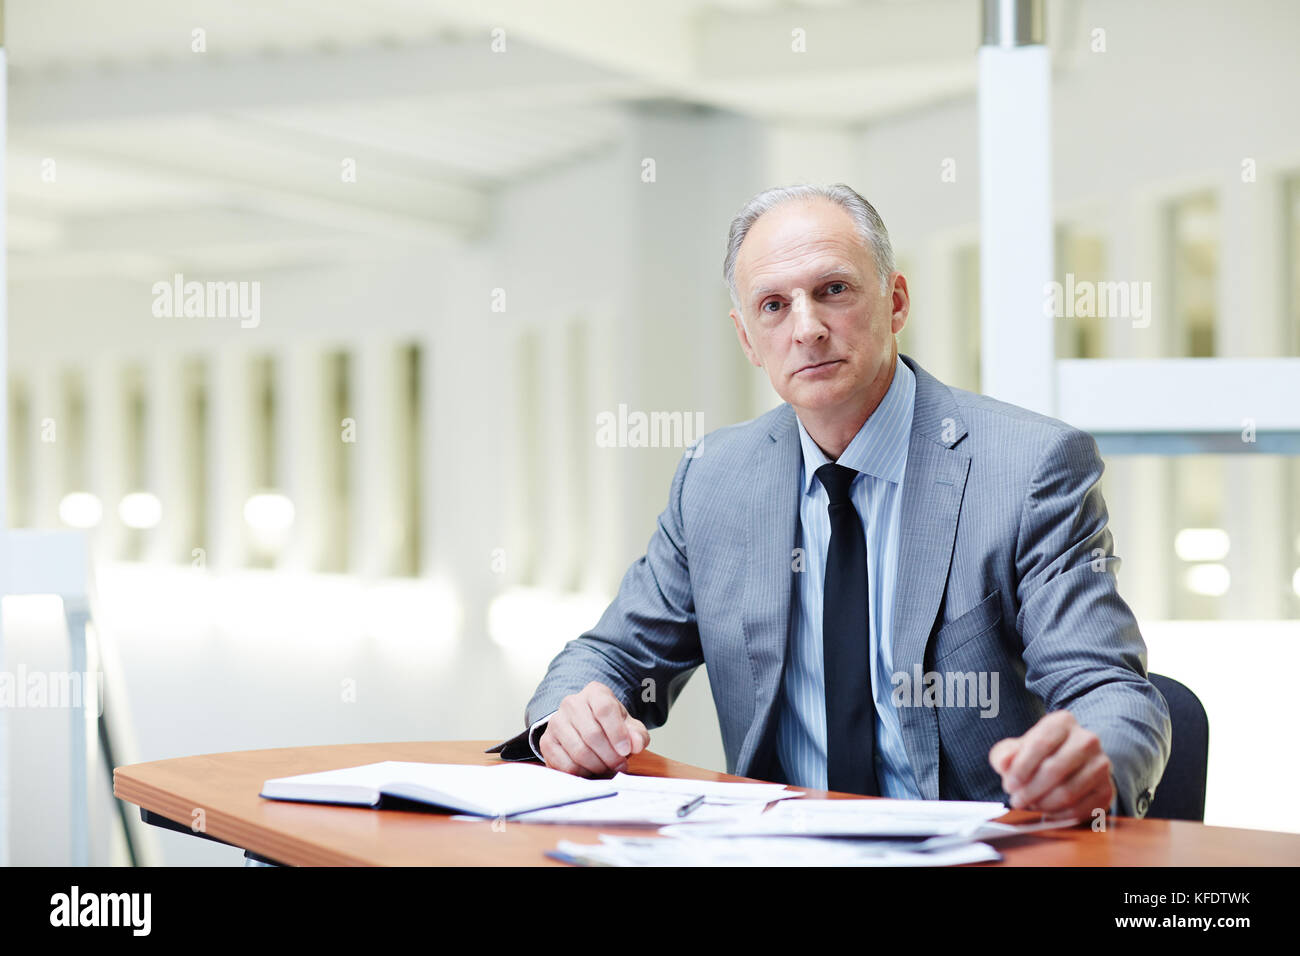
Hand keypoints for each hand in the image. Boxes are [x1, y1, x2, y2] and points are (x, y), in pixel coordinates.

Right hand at [538, 681, 649, 777]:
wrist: (585, 727)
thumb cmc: (609, 726)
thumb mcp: (629, 726)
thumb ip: (637, 734)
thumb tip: (636, 744)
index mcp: (595, 693)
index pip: (605, 709)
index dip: (617, 733)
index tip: (626, 751)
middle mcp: (572, 703)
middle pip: (592, 734)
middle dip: (610, 756)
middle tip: (619, 765)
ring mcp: (556, 722)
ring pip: (579, 751)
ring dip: (598, 766)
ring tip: (607, 768)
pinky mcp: (547, 742)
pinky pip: (565, 764)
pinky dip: (582, 773)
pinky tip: (591, 770)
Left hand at [988, 710, 1114, 821]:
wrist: (1073, 762)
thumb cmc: (1038, 754)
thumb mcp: (1016, 748)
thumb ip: (1005, 754)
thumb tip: (1003, 764)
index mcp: (1063, 722)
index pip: (1040, 744)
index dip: (1021, 768)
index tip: (1009, 785)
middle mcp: (1087, 740)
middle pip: (1055, 769)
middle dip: (1030, 790)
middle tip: (1017, 800)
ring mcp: (1101, 765)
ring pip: (1069, 791)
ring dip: (1043, 804)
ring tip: (1030, 804)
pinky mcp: (1107, 790)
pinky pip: (1081, 809)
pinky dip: (1059, 815)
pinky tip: (1047, 811)